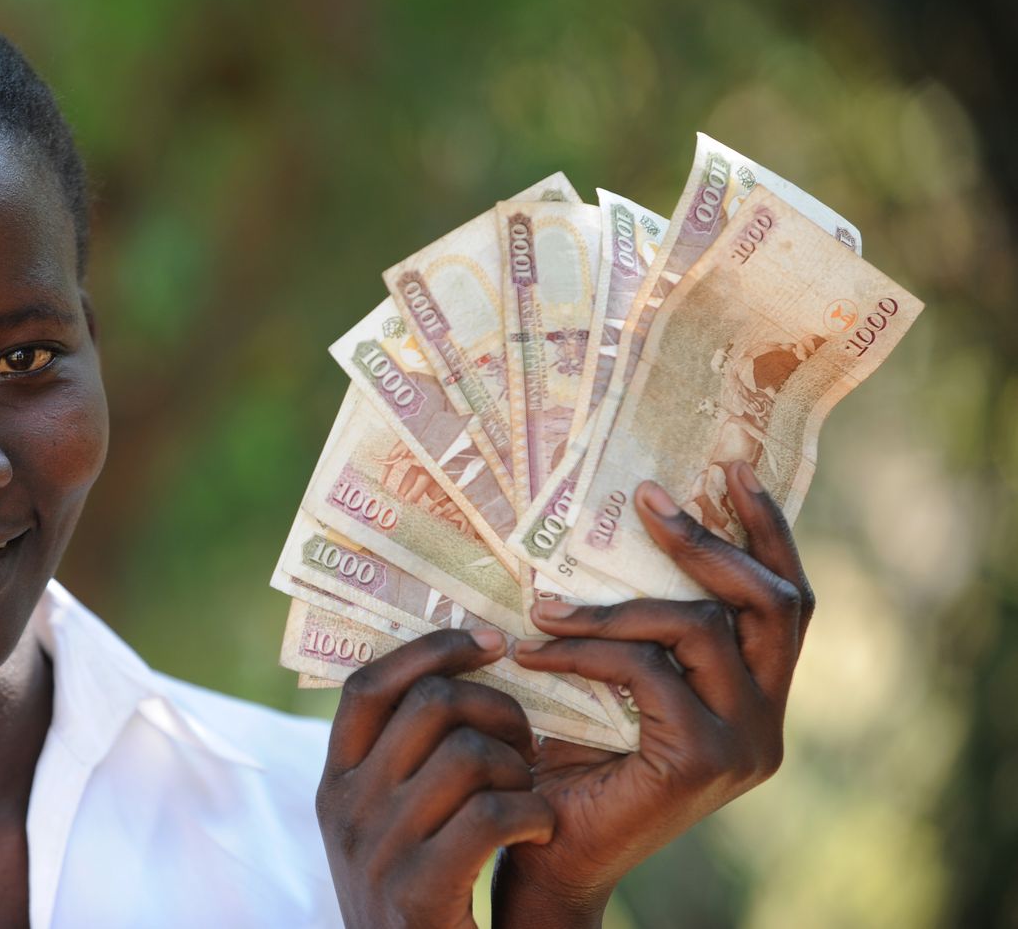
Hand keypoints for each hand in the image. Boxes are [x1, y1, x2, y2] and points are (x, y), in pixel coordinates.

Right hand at [318, 628, 556, 928]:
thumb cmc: (418, 902)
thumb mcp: (386, 828)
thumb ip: (401, 762)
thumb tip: (455, 674)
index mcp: (335, 783)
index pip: (369, 684)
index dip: (432, 650)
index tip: (488, 642)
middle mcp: (345, 809)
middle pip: (429, 705)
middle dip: (497, 707)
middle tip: (527, 738)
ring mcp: (378, 851)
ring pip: (468, 754)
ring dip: (520, 768)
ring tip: (530, 797)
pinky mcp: (418, 892)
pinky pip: (492, 815)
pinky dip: (533, 816)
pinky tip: (541, 832)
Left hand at [496, 461, 814, 927]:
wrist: (540, 850)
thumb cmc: (564, 760)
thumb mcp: (608, 681)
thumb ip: (631, 625)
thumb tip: (612, 520)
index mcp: (756, 698)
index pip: (787, 601)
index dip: (767, 531)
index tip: (732, 468)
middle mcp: (767, 721)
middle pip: (772, 602)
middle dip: (709, 539)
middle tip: (649, 495)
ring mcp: (745, 743)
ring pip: (702, 628)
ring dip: (615, 606)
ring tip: (544, 602)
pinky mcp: (704, 760)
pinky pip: (646, 670)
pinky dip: (586, 649)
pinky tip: (533, 650)